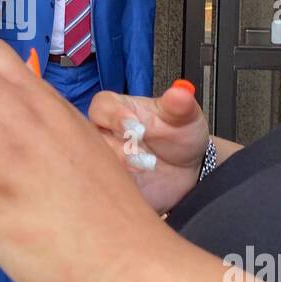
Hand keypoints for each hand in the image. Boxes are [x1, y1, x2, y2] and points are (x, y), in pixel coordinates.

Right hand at [88, 85, 209, 213]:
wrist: (188, 172)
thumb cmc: (179, 137)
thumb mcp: (186, 118)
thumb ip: (181, 105)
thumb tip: (180, 93)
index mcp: (120, 110)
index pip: (102, 105)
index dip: (114, 115)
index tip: (133, 126)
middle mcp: (107, 133)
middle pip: (91, 136)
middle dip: (116, 147)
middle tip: (141, 155)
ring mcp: (106, 158)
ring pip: (94, 162)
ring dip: (118, 167)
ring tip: (146, 167)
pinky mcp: (109, 182)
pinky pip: (101, 186)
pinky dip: (117, 188)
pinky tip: (137, 186)